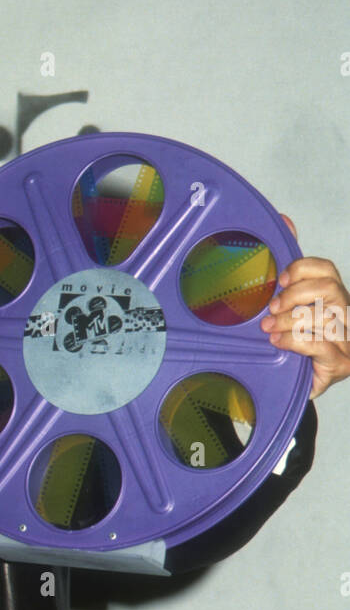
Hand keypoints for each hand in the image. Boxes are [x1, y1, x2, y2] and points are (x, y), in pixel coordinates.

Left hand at [258, 214, 349, 398]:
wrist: (286, 390)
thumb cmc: (287, 347)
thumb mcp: (282, 308)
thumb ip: (286, 271)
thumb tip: (285, 219)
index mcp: (332, 299)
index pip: (328, 270)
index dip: (303, 270)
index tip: (279, 281)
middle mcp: (345, 317)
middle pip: (331, 289)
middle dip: (296, 296)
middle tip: (270, 309)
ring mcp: (347, 342)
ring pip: (325, 317)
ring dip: (290, 320)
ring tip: (269, 330)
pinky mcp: (340, 365)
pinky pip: (321, 345)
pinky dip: (295, 341)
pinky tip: (278, 343)